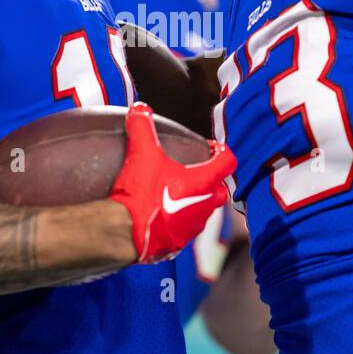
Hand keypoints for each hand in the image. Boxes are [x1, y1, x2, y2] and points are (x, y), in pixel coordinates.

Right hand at [109, 102, 235, 260]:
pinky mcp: (177, 244)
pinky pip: (184, 228)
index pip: (227, 161)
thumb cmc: (141, 194)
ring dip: (195, 200)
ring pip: (203, 211)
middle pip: (220, 190)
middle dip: (212, 180)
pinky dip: (178, 220)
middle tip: (195, 171)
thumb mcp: (141, 154)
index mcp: (203, 183)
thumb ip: (142, 128)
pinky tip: (161, 213)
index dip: (222, 151)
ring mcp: (192, 228)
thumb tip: (139, 109)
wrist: (125, 232)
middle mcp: (204, 207)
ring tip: (176, 191)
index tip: (210, 147)